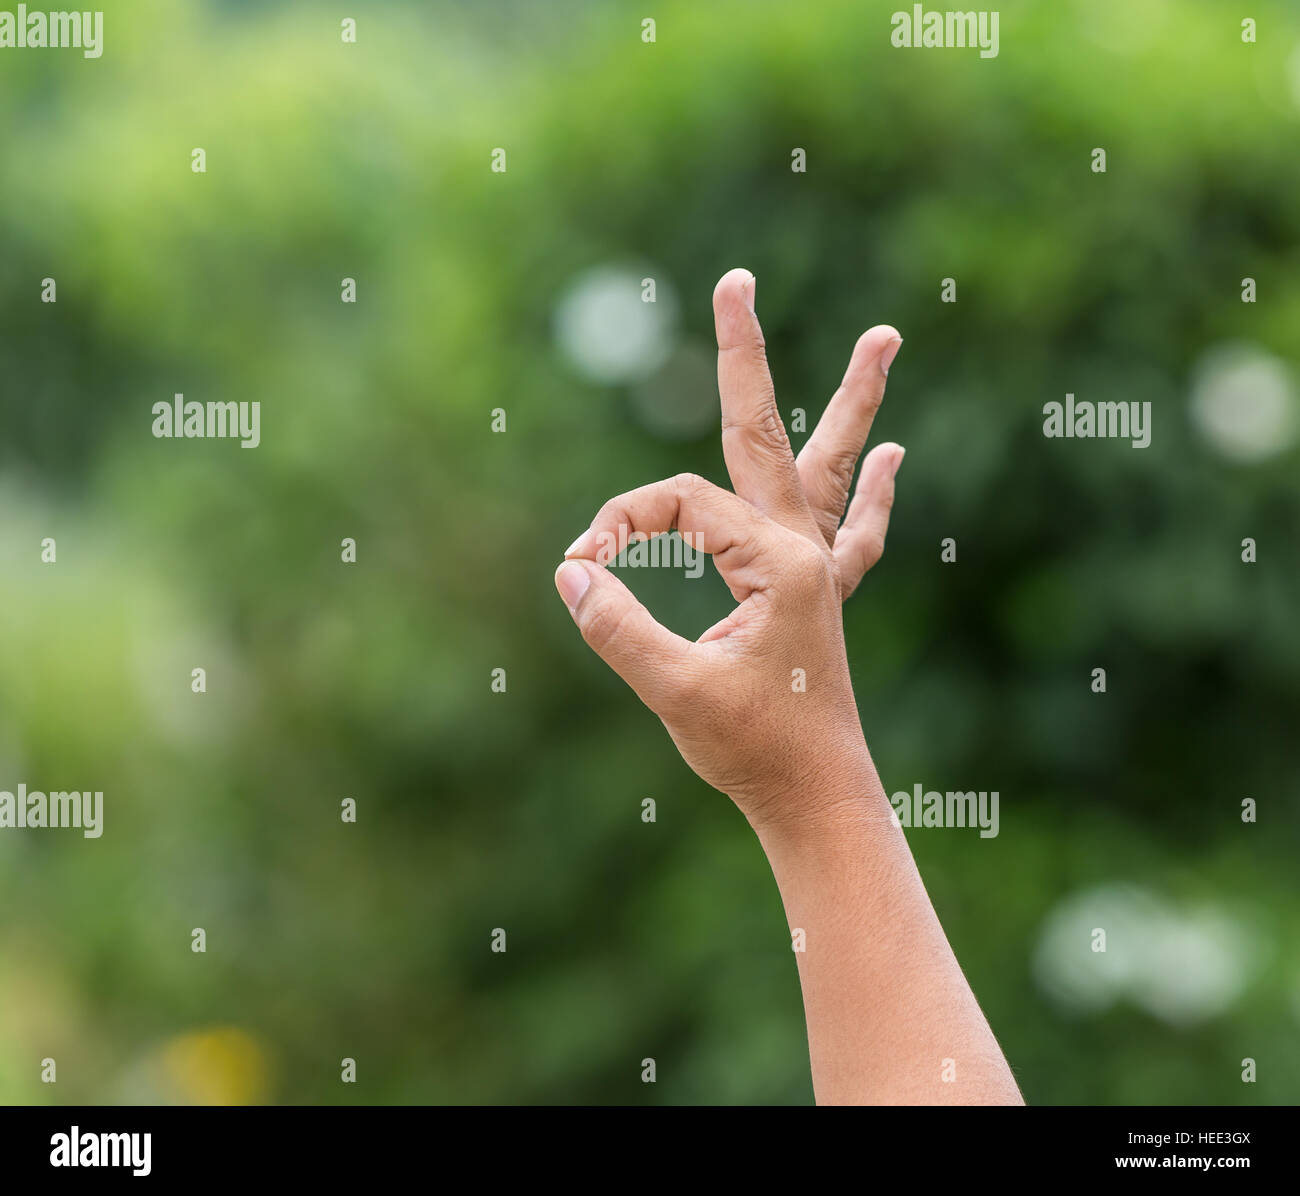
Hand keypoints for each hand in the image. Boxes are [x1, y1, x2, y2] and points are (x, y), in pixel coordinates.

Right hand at [555, 268, 903, 829]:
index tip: (581, 565)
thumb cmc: (754, 750)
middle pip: (765, 433)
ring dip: (853, 403)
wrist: (818, 801)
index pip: (676, 506)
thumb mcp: (675, 691)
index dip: (620, 525)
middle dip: (743, 355)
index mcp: (776, 561)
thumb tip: (572, 569)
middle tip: (737, 278)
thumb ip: (618, 627)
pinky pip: (854, 533)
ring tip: (886, 337)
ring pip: (830, 465)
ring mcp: (819, 570)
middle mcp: (803, 550)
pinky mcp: (821, 598)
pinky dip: (872, 496)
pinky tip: (894, 462)